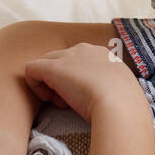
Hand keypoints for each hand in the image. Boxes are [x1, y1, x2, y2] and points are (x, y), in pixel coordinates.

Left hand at [23, 41, 139, 122]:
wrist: (120, 105)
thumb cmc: (124, 104)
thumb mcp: (121, 88)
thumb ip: (110, 85)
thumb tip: (105, 94)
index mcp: (102, 54)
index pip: (77, 61)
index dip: (75, 80)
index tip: (84, 97)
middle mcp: (83, 49)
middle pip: (59, 61)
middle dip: (60, 82)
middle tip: (71, 103)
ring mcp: (67, 57)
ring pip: (45, 65)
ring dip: (50, 85)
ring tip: (64, 103)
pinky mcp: (51, 68)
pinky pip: (31, 70)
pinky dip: (35, 87)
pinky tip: (50, 100)